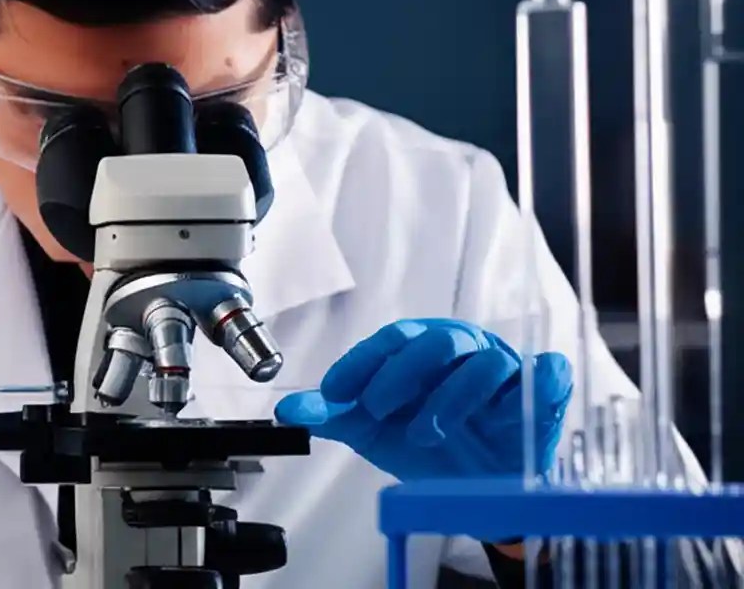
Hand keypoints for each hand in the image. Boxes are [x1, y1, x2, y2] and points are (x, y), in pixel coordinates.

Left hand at [275, 319, 570, 480]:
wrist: (478, 492)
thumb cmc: (428, 445)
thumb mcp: (374, 430)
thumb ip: (333, 415)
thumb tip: (286, 410)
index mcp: (423, 349)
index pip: (391, 341)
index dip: (361, 364)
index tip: (333, 393)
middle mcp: (465, 350)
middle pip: (437, 342)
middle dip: (400, 374)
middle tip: (375, 408)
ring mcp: (507, 369)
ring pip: (485, 363)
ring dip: (451, 398)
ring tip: (425, 434)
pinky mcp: (546, 391)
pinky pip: (548, 373)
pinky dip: (533, 385)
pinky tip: (507, 413)